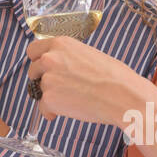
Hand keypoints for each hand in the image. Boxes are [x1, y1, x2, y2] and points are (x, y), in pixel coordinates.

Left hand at [27, 36, 150, 126]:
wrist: (123, 96)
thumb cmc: (114, 77)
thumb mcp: (89, 54)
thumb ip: (69, 57)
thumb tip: (62, 66)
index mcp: (61, 44)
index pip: (33, 49)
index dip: (38, 61)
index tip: (43, 69)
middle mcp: (50, 58)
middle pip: (33, 70)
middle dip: (43, 79)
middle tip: (59, 88)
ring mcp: (48, 79)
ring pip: (39, 90)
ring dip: (50, 96)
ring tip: (71, 100)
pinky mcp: (49, 99)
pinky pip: (43, 108)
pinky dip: (52, 112)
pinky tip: (70, 110)